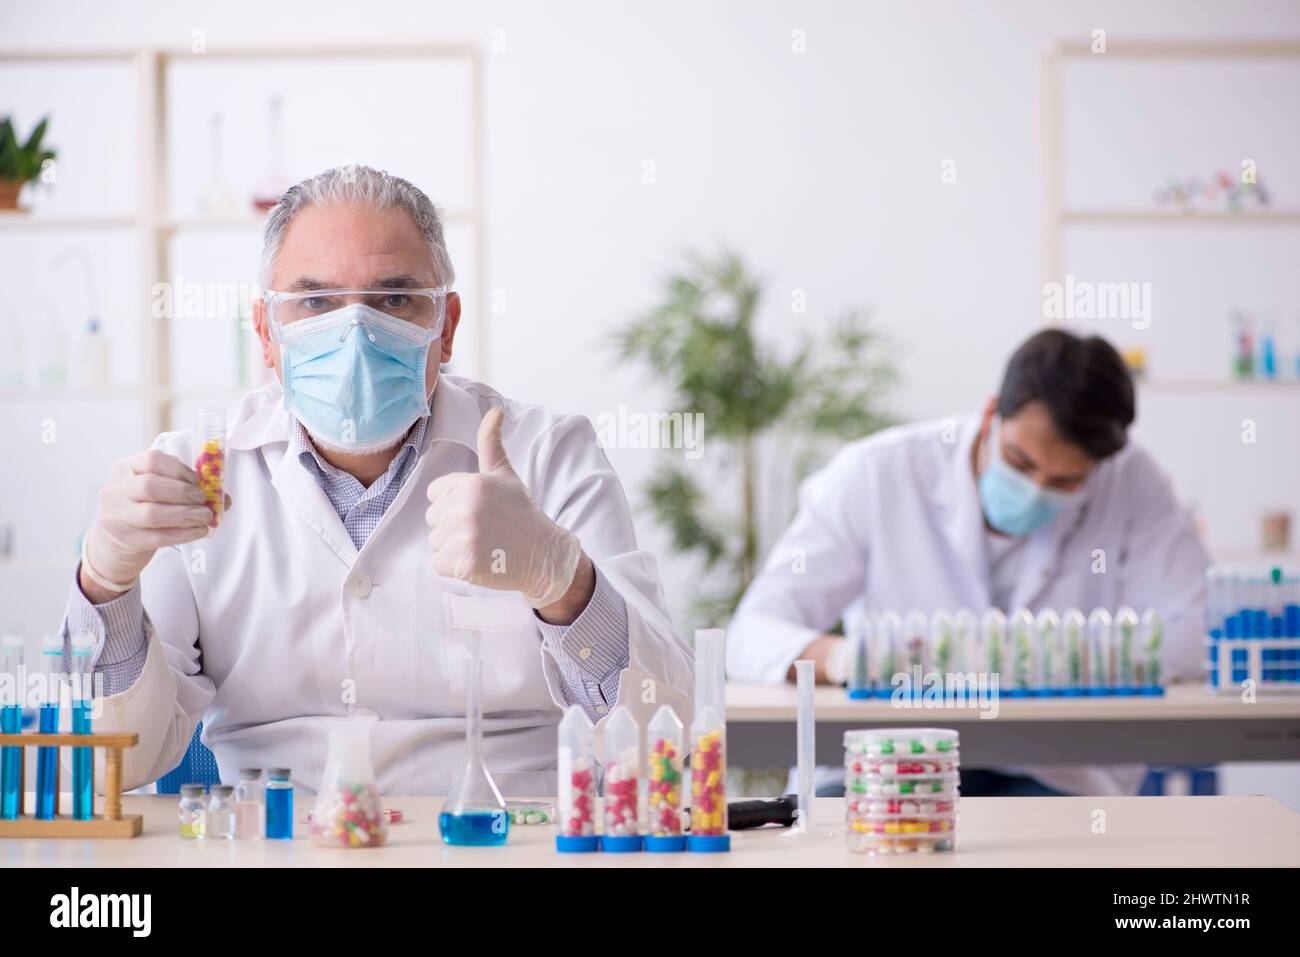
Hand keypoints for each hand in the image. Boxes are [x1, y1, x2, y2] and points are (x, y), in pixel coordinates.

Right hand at [80, 449, 227, 601]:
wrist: (111, 545)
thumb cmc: (141, 510)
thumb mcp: (152, 492)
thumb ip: (181, 486)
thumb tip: (222, 495)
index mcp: (126, 469)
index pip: (152, 460)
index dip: (179, 470)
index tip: (197, 481)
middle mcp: (116, 489)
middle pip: (150, 486)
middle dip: (183, 492)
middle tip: (203, 499)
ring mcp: (116, 516)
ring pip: (152, 513)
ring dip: (186, 514)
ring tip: (206, 516)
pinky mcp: (125, 540)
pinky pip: (158, 537)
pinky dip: (183, 534)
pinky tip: (199, 531)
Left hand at [425, 408, 582, 609]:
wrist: (544, 554)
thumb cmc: (521, 513)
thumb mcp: (505, 475)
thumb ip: (491, 443)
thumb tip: (494, 410)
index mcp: (471, 484)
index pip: (435, 495)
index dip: (454, 504)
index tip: (479, 510)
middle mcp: (466, 508)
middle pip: (434, 519)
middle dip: (454, 527)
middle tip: (484, 530)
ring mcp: (465, 537)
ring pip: (436, 543)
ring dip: (455, 548)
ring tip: (483, 545)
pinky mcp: (465, 563)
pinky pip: (440, 564)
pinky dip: (456, 568)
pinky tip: (480, 561)